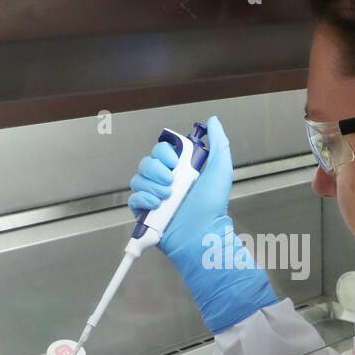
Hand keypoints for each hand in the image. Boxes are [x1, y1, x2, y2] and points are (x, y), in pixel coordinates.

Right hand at [128, 115, 277, 331]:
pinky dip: (143, 199)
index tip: (177, 162)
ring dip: (152, 185)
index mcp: (180, 169)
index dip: (164, 153)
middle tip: (172, 181)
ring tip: (168, 196)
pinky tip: (156, 204)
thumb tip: (212, 121)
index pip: (161, 150)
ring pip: (138, 179)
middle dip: (157, 169)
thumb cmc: (213, 204)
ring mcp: (153, 197)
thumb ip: (218, 142)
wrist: (202, 233)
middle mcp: (165, 181)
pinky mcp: (145, 213)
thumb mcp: (221, 168)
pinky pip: (133, 199)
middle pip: (146, 163)